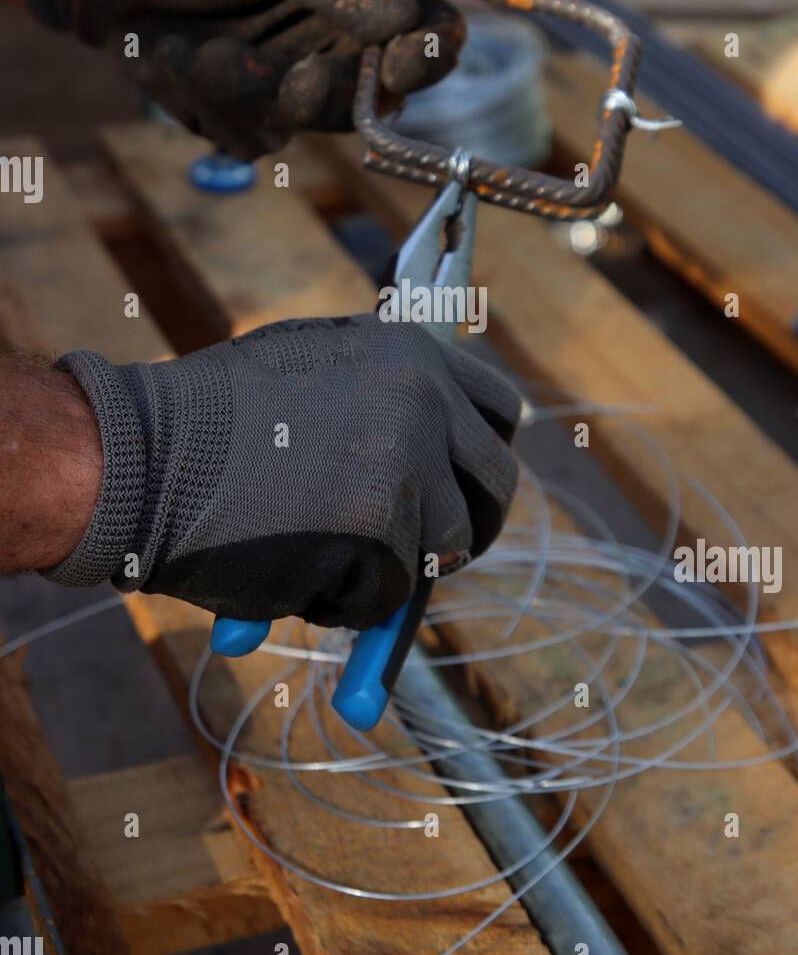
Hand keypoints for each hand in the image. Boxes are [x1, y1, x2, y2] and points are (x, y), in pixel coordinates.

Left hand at [15, 0, 464, 158]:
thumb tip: (403, 16)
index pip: (434, 30)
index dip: (431, 57)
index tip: (398, 68)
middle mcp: (340, 40)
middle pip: (373, 100)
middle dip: (326, 95)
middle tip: (293, 82)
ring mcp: (294, 82)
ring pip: (302, 124)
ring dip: (243, 91)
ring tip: (193, 46)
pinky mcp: (247, 114)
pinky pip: (249, 139)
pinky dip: (207, 104)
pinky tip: (177, 62)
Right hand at [47, 315, 520, 630]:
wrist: (138, 455)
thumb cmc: (210, 421)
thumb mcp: (315, 366)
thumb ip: (384, 394)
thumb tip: (442, 451)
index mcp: (411, 352)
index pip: (501, 410)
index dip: (484, 457)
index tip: (465, 488)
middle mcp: (424, 399)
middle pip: (497, 486)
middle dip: (469, 526)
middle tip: (432, 552)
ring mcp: (405, 467)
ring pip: (444, 548)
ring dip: (393, 566)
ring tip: (319, 550)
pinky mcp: (380, 535)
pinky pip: (389, 598)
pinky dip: (345, 602)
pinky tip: (289, 568)